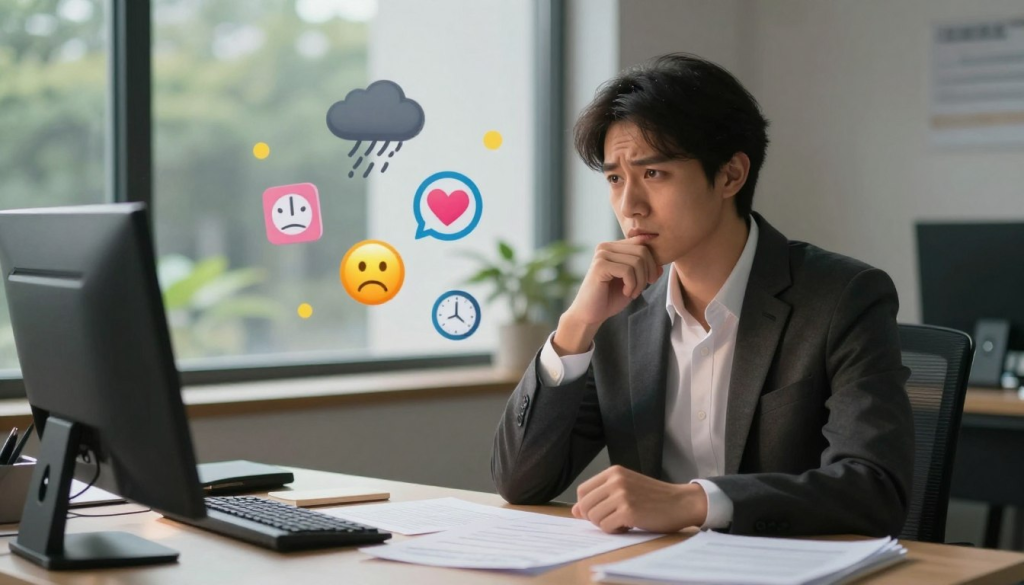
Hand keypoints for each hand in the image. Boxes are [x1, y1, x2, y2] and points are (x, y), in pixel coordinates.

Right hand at [553, 238, 661, 353]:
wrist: (590, 314)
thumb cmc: (610, 298)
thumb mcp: (633, 282)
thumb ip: (646, 271)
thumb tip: (661, 265)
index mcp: (613, 247)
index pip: (642, 243)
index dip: (653, 261)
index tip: (651, 279)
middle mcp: (606, 247)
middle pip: (642, 250)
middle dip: (649, 272)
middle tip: (642, 289)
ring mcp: (601, 255)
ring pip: (637, 261)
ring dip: (640, 282)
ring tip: (632, 293)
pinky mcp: (600, 266)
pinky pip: (627, 271)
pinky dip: (632, 285)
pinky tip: (626, 293)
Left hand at [571, 465, 707, 532]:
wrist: (680, 503)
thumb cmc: (654, 498)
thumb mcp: (625, 489)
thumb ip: (601, 496)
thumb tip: (574, 511)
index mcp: (613, 472)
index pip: (582, 491)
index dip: (586, 506)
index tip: (600, 512)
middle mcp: (615, 481)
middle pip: (585, 506)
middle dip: (595, 518)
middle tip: (613, 519)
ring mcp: (622, 495)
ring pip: (594, 518)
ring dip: (606, 525)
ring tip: (623, 521)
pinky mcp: (628, 511)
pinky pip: (606, 527)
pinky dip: (615, 531)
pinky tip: (629, 525)